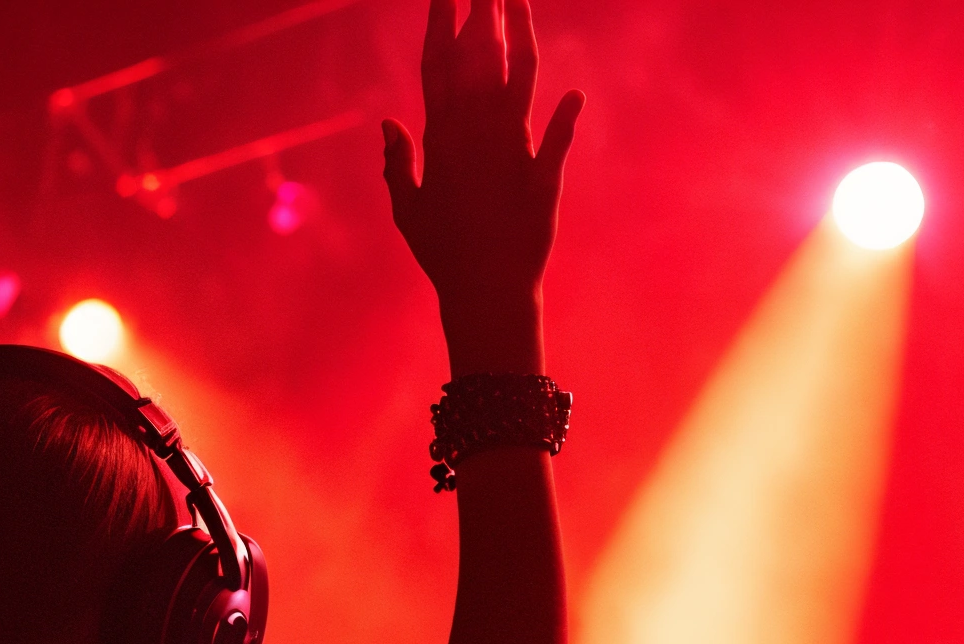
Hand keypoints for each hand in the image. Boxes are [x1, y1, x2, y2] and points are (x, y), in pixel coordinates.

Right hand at [382, 0, 582, 370]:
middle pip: (479, 57)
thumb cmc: (443, 256)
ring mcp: (510, 153)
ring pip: (517, 78)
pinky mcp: (542, 179)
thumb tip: (387, 123)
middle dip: (481, 9)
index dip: (442, 22)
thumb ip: (397, 164)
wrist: (483, 294)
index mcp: (440, 140)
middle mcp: (475, 136)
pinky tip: (575, 93)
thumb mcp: (408, 212)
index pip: (438, 66)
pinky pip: (556, 140)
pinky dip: (566, 118)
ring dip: (520, 33)